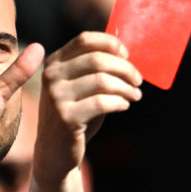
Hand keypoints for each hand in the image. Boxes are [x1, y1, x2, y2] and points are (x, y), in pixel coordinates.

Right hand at [35, 31, 141, 180]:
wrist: (55, 151)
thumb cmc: (77, 114)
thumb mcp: (81, 86)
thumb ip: (96, 68)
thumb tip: (126, 52)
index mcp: (54, 63)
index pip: (85, 40)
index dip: (111, 44)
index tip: (128, 55)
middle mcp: (51, 76)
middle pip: (97, 59)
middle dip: (125, 69)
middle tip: (138, 80)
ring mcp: (56, 97)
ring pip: (102, 80)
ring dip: (126, 87)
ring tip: (135, 95)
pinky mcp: (65, 118)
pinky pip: (101, 103)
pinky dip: (119, 102)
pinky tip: (124, 105)